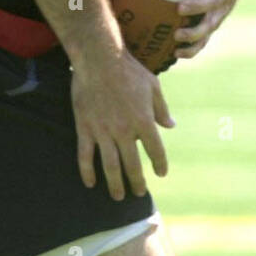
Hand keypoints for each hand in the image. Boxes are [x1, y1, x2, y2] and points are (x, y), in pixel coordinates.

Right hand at [71, 47, 173, 199]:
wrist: (99, 59)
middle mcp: (125, 131)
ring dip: (115, 184)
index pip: (156, 151)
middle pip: (133, 164)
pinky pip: (85, 155)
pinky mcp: (85, 128)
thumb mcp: (153, 87)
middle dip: (137, 181)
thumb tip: (171, 126)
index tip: (161, 173)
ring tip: (119, 196)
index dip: (160, 164)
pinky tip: (91, 183)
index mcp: (144, 121)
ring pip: (110, 166)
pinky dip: (87, 171)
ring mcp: (103, 131)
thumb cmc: (130, 71)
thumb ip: (161, 109)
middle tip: (139, 193)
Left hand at [173, 0, 239, 58]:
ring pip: (208, 28)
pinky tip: (175, 53)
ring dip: (194, 34)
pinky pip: (202, 43)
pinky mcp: (211, 30)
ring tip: (177, 36)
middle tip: (180, 7)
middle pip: (212, 4)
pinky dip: (190, 50)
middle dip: (197, 6)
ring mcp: (219, 17)